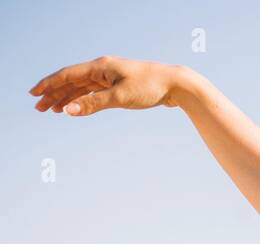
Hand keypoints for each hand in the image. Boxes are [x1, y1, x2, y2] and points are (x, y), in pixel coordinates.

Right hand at [29, 56, 186, 115]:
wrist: (177, 85)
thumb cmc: (150, 87)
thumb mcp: (120, 97)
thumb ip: (93, 104)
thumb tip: (68, 111)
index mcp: (100, 67)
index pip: (67, 75)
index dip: (49, 84)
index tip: (34, 94)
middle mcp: (103, 70)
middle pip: (72, 82)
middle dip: (55, 94)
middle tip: (40, 108)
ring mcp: (111, 78)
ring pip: (82, 88)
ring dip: (67, 98)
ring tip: (54, 110)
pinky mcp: (120, 86)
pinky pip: (94, 92)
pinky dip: (83, 99)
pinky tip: (76, 107)